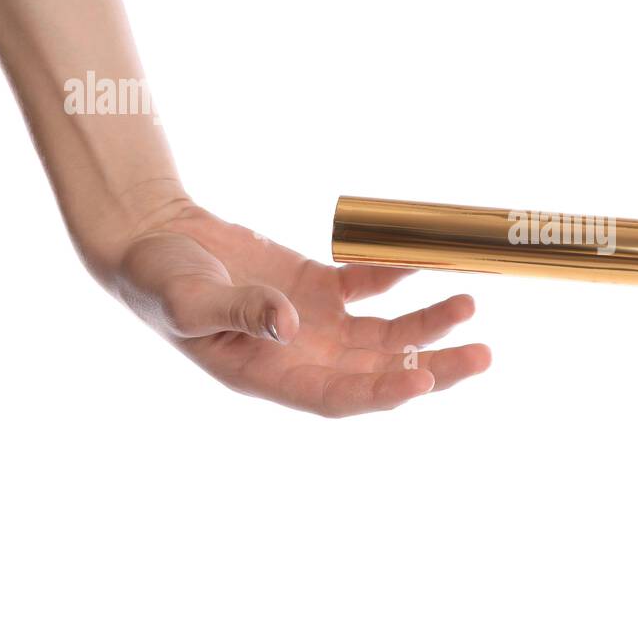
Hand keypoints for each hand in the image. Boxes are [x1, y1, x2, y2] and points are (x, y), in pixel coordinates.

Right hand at [109, 203, 490, 414]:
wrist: (154, 241)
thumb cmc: (158, 281)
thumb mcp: (189, 301)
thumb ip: (239, 314)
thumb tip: (289, 325)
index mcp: (270, 375)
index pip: (339, 397)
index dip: (383, 393)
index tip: (423, 380)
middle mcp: (304, 357)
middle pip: (381, 371)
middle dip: (434, 366)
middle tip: (483, 356)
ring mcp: (316, 323)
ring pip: (386, 333)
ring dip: (429, 323)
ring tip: (470, 303)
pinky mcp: (319, 287)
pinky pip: (368, 287)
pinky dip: (397, 277)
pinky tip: (423, 262)